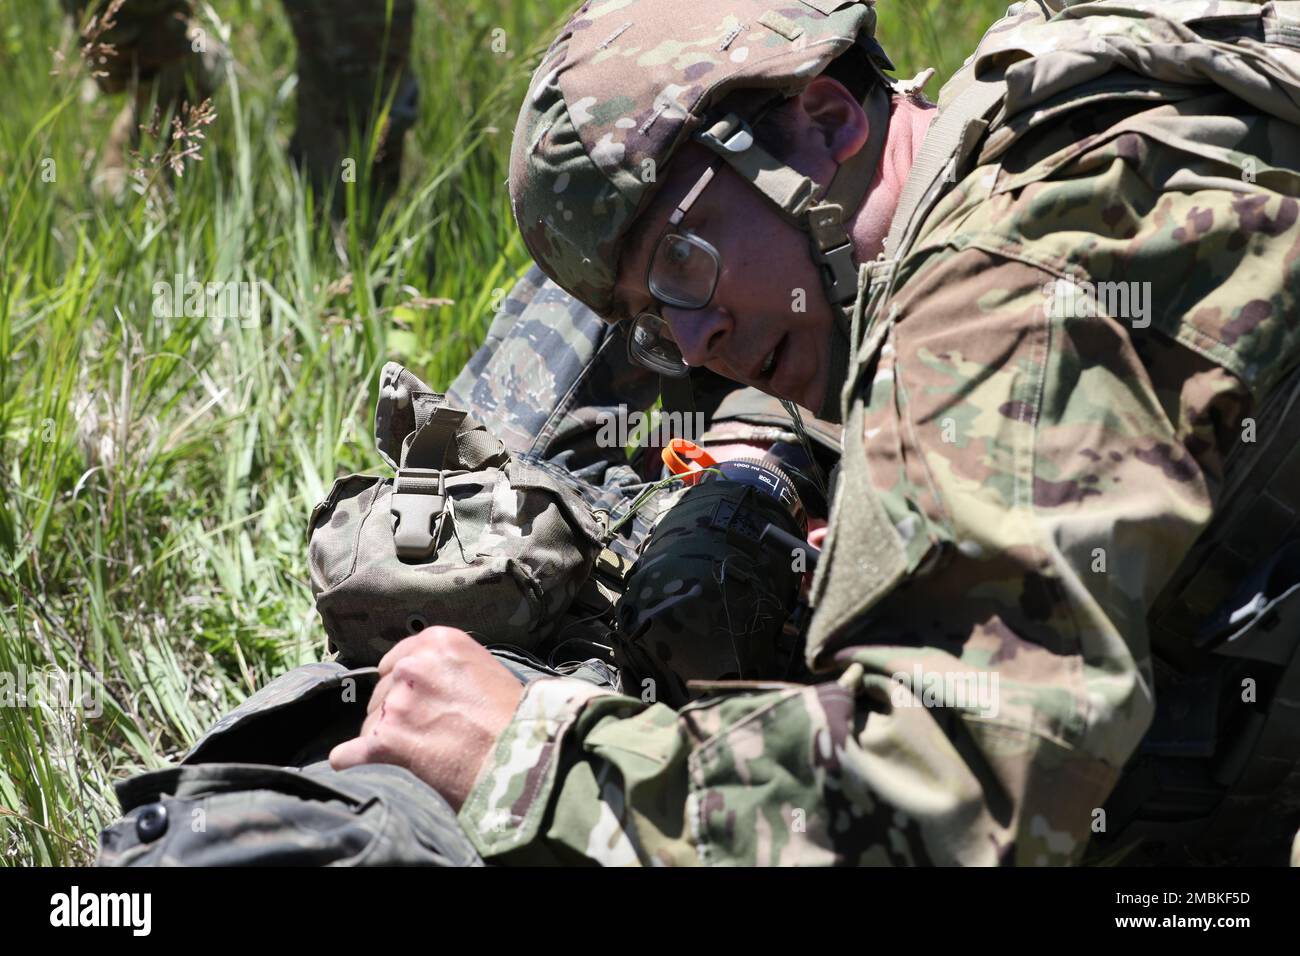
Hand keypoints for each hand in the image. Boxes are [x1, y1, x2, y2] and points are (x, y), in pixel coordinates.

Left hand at [329, 626, 523, 809]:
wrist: (523, 761)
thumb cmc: (515, 720)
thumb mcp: (487, 670)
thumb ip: (449, 667)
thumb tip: (425, 682)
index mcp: (439, 641)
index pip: (397, 659)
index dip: (405, 684)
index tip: (418, 701)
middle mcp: (413, 666)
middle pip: (382, 691)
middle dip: (397, 711)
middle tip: (428, 733)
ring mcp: (397, 703)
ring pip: (371, 723)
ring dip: (387, 738)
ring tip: (421, 755)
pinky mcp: (386, 740)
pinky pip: (350, 752)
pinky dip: (351, 760)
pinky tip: (353, 764)